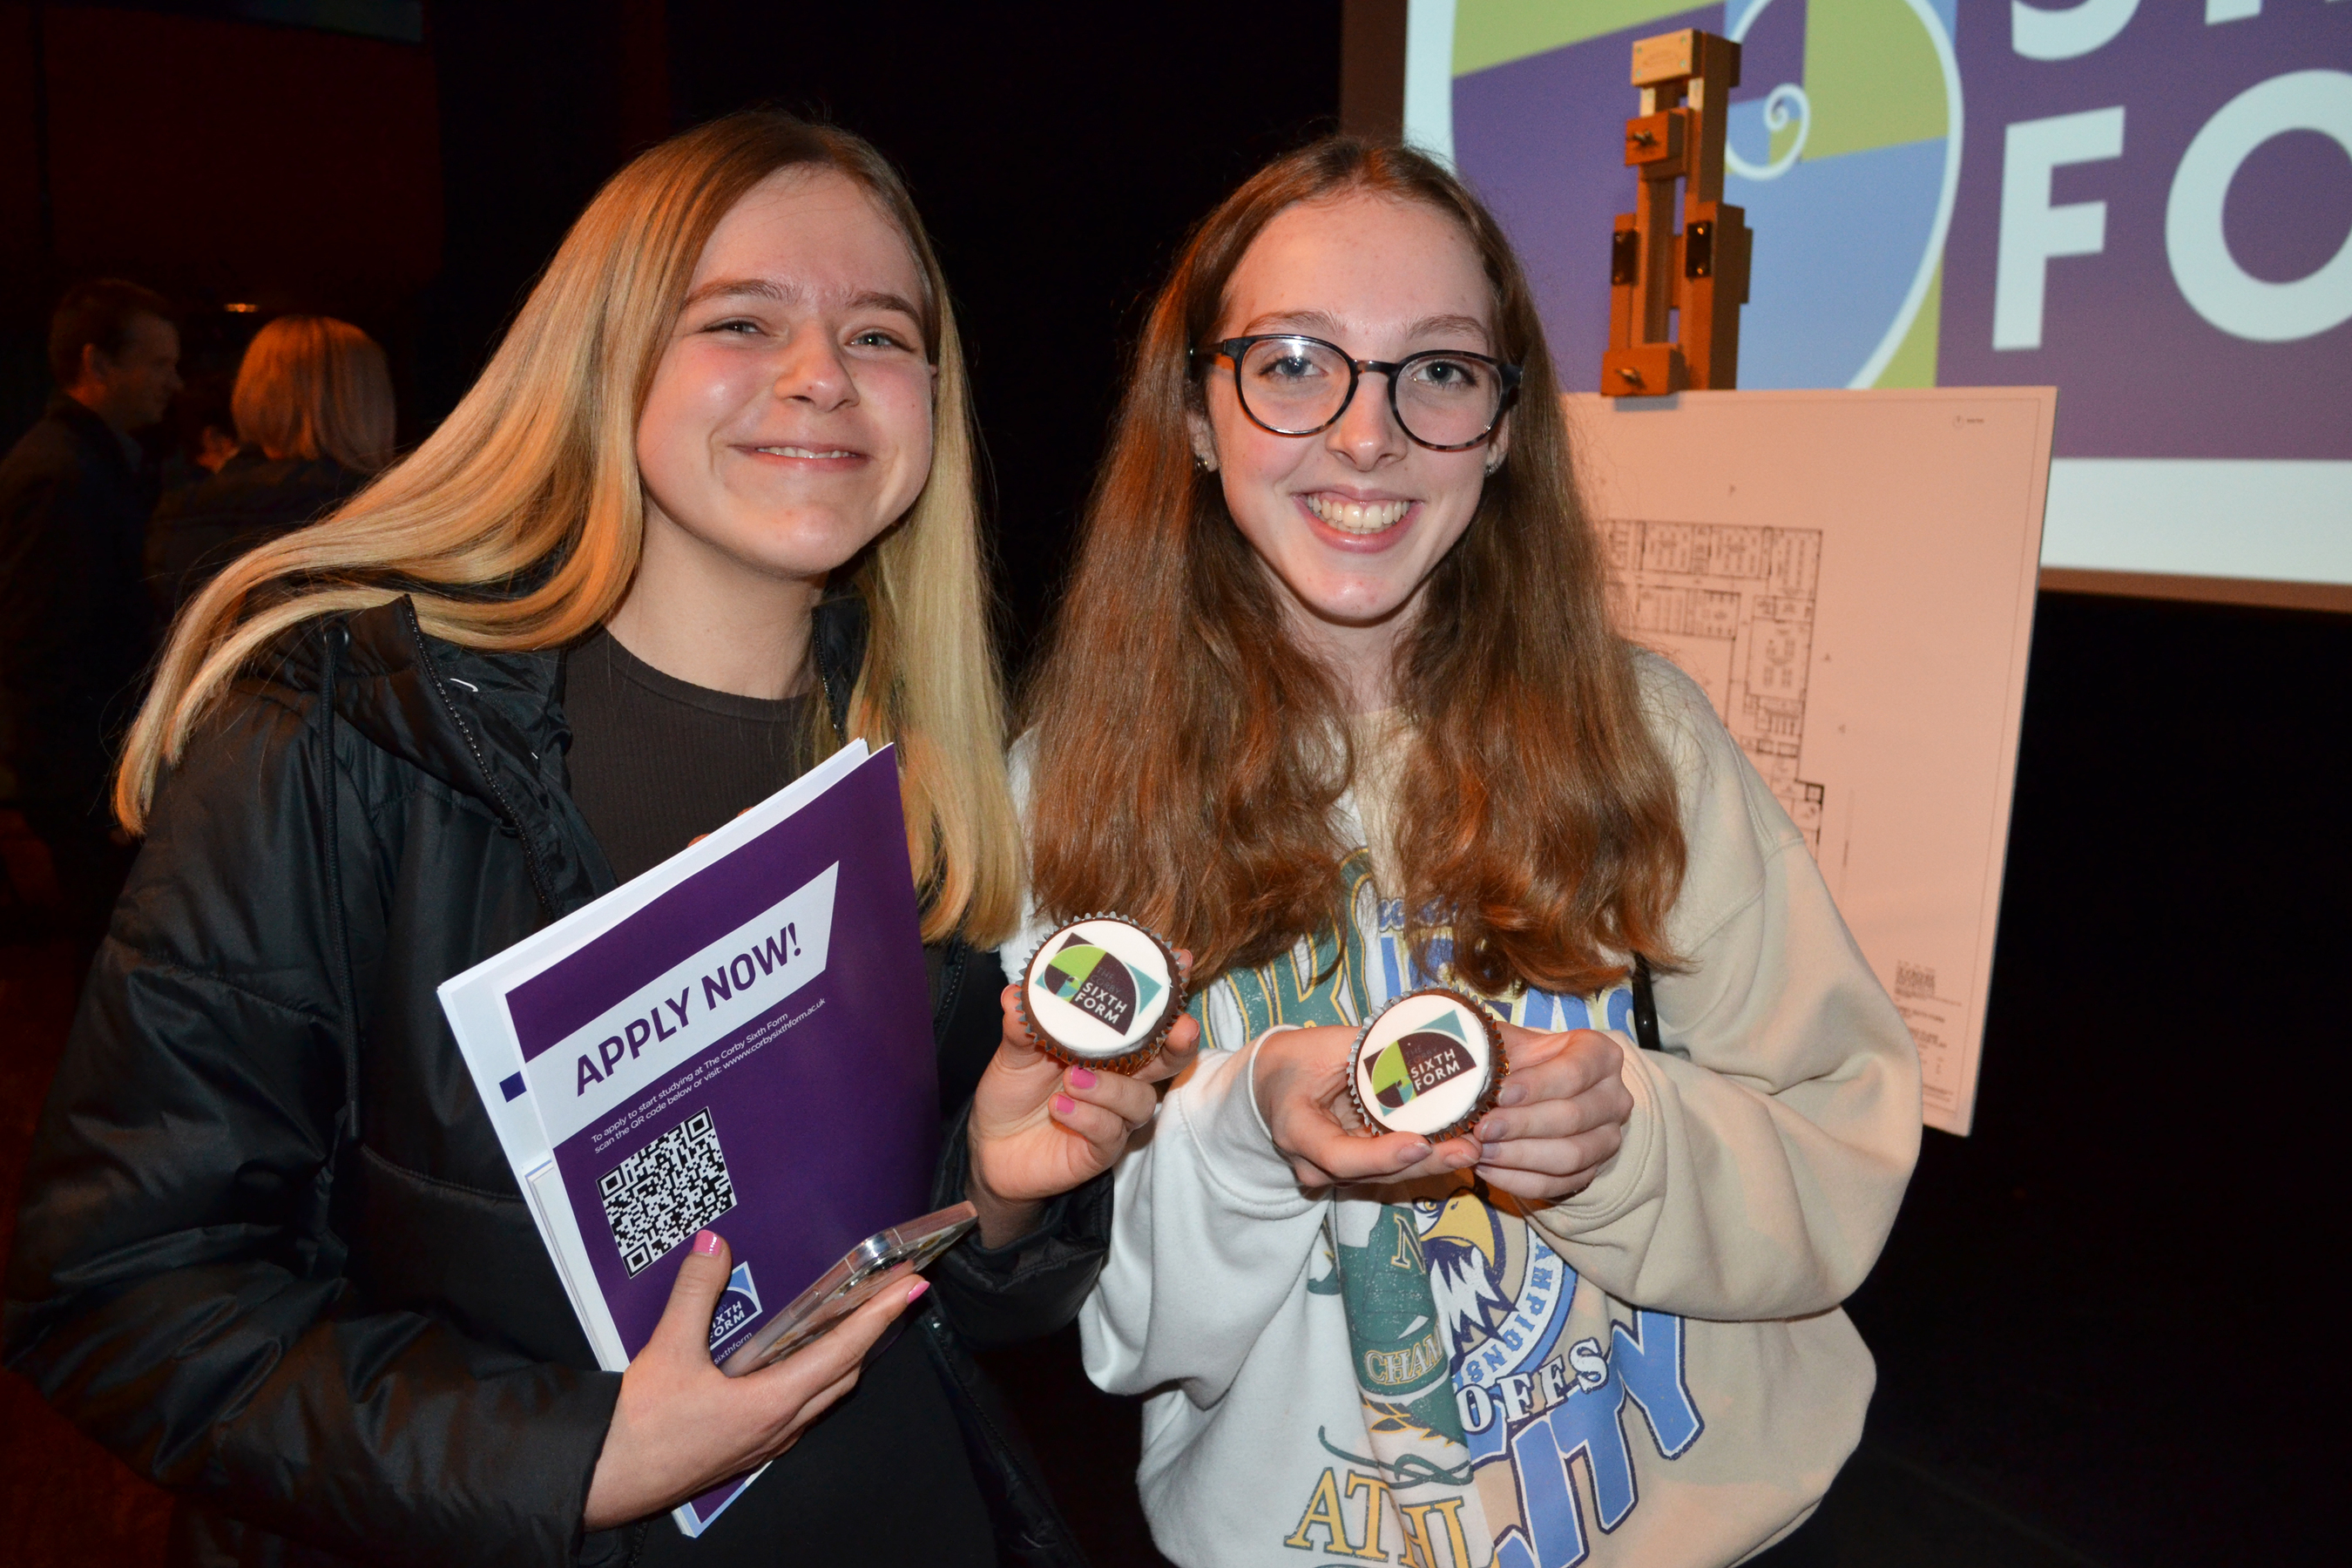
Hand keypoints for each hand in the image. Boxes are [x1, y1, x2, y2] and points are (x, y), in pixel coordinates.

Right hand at [582, 1230, 920, 1528]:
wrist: (607, 1479)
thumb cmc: (639, 1426)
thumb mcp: (667, 1349)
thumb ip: (695, 1293)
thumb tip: (713, 1245)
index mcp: (772, 1402)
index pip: (843, 1350)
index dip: (879, 1316)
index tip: (910, 1289)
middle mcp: (781, 1425)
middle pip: (846, 1373)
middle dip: (874, 1331)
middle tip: (892, 1295)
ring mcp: (768, 1440)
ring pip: (826, 1394)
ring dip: (848, 1356)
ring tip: (858, 1320)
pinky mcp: (750, 1446)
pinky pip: (802, 1408)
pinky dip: (817, 1377)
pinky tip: (802, 1360)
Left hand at [965, 957, 1201, 1245]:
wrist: (988, 1145)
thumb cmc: (1013, 1091)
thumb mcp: (1015, 1052)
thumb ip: (1021, 1026)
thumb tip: (1015, 995)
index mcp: (1108, 1047)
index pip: (1148, 1019)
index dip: (1168, 993)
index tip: (1182, 961)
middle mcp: (1121, 1079)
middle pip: (1169, 1060)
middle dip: (1181, 1042)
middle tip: (1180, 1028)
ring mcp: (1115, 1116)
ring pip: (1139, 1100)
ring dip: (1110, 1087)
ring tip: (1072, 1078)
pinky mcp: (1101, 1150)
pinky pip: (1110, 1133)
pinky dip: (1087, 1116)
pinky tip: (1060, 1108)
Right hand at [1251, 1025, 1482, 1186]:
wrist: (1268, 1085)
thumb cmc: (1293, 1060)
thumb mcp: (1322, 1047)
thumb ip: (1367, 1049)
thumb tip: (1424, 1035)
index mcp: (1298, 1131)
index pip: (1340, 1156)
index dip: (1382, 1154)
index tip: (1421, 1144)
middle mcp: (1314, 1164)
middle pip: (1375, 1174)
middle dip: (1426, 1164)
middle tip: (1470, 1149)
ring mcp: (1334, 1173)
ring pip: (1388, 1176)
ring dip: (1433, 1163)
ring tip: (1475, 1146)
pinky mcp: (1355, 1169)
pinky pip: (1392, 1168)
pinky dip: (1425, 1158)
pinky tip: (1459, 1145)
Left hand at [1468, 1025, 1634, 1201]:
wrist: (1530, 1087)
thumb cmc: (1517, 1060)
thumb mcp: (1507, 1043)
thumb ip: (1492, 1057)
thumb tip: (1470, 1084)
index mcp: (1600, 1055)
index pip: (1574, 1072)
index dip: (1536, 1085)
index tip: (1499, 1094)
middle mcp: (1614, 1097)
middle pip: (1572, 1117)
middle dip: (1521, 1125)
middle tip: (1481, 1128)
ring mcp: (1608, 1138)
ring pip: (1569, 1156)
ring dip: (1519, 1156)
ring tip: (1480, 1150)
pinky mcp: (1592, 1170)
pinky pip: (1557, 1184)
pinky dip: (1517, 1179)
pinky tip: (1486, 1168)